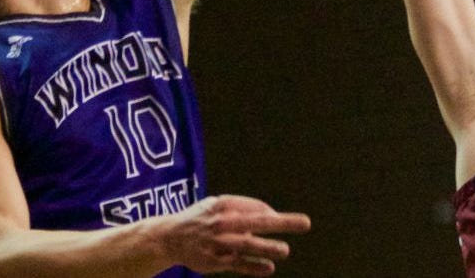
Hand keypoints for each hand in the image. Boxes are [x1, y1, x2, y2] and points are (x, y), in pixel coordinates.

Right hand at [158, 195, 310, 275]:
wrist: (169, 238)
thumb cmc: (201, 218)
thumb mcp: (217, 204)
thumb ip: (242, 207)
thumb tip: (270, 213)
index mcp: (223, 206)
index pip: (255, 208)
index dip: (271, 214)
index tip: (279, 220)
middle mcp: (221, 223)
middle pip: (255, 222)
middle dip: (281, 222)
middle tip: (305, 222)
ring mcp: (218, 243)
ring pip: (246, 245)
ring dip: (266, 247)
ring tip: (285, 250)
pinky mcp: (214, 261)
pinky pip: (237, 264)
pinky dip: (253, 266)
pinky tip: (268, 268)